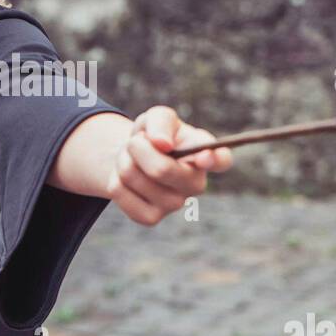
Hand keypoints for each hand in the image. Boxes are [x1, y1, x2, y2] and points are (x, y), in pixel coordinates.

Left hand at [105, 104, 233, 225]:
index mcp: (204, 155)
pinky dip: (114, 177)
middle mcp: (196, 183)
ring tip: (131, 156)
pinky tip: (126, 177)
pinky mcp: (151, 218)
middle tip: (135, 141)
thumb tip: (162, 144)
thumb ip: (161, 121)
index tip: (203, 157)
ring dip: (123, 159)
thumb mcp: (157, 117)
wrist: (134, 157)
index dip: (214, 159)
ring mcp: (175, 204)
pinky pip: (119, 192)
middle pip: (161, 169)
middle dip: (137, 147)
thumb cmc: (154, 135)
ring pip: (133, 177)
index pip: (221, 159)